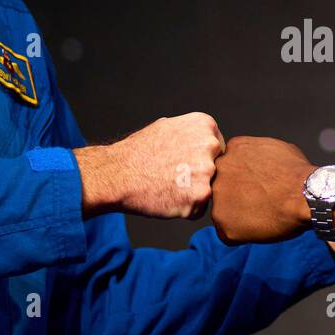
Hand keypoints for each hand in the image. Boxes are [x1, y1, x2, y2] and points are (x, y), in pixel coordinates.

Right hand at [73, 112, 225, 218]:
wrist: (117, 174)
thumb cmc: (138, 153)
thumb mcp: (168, 127)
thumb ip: (193, 133)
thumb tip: (207, 139)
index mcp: (205, 125)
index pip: (217, 149)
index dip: (198, 159)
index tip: (179, 162)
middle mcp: (210, 144)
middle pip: (216, 169)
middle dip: (199, 176)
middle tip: (173, 176)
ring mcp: (206, 171)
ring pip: (209, 189)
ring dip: (193, 192)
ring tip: (168, 186)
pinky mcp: (200, 195)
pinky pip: (199, 208)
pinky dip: (185, 209)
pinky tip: (167, 198)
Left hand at [210, 136, 316, 243]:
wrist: (304, 195)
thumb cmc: (297, 174)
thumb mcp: (276, 148)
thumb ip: (257, 155)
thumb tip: (258, 162)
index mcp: (232, 150)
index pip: (229, 166)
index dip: (243, 179)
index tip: (256, 186)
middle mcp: (219, 170)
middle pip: (222, 187)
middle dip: (236, 195)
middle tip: (257, 202)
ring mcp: (218, 196)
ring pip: (223, 210)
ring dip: (238, 215)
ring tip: (261, 215)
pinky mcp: (222, 222)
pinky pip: (227, 232)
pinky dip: (240, 234)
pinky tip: (258, 227)